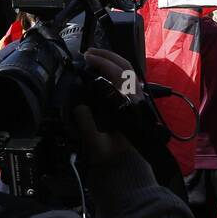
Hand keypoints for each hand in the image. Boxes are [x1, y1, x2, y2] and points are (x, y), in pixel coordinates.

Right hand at [72, 49, 140, 164]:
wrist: (126, 164)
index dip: (103, 63)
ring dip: (111, 60)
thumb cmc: (112, 155)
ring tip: (93, 56)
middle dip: (107, 55)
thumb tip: (79, 106)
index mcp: (129, 106)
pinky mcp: (134, 99)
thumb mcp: (97, 145)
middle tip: (87, 53)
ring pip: (129, 70)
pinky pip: (128, 77)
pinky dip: (115, 68)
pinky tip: (101, 69)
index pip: (119, 76)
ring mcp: (137, 97)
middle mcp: (136, 98)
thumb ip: (87, 127)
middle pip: (126, 67)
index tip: (86, 58)